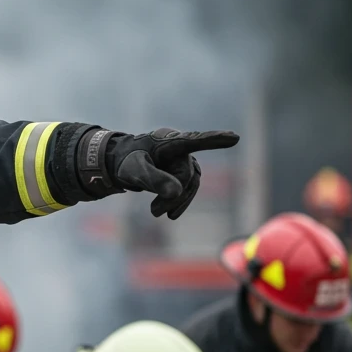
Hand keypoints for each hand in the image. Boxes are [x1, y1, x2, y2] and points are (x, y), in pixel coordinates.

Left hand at [81, 127, 238, 218]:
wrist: (118, 162)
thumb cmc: (125, 162)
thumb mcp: (134, 172)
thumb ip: (154, 179)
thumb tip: (176, 192)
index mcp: (168, 141)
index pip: (194, 140)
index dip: (214, 140)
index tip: (234, 137)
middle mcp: (179, 148)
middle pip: (187, 174)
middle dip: (174, 195)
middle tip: (154, 212)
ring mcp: (182, 159)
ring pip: (190, 182)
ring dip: (177, 200)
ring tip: (157, 213)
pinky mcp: (181, 170)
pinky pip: (187, 187)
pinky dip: (179, 200)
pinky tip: (170, 214)